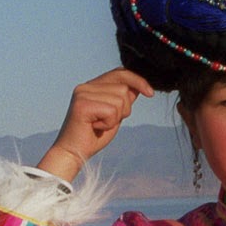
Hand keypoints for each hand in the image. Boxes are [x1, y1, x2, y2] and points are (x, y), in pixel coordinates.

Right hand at [39, 69, 154, 180]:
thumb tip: (138, 86)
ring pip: (120, 100)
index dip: (138, 80)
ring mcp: (82, 94)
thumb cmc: (94, 135)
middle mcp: (86, 86)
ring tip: (100, 124)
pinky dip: (109, 123)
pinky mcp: (82, 104)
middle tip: (107, 121)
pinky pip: (111, 111)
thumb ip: (123, 99)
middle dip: (124, 109)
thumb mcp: (114, 114)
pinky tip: (96, 127)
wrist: (74, 152)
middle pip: (124, 88)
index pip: (120, 72)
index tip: (151, 93)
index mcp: (92, 86)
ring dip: (116, 118)